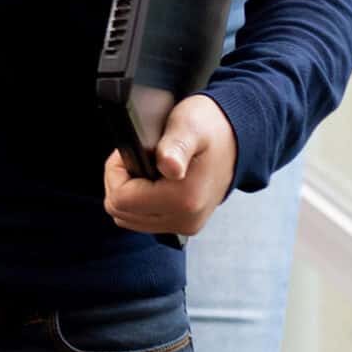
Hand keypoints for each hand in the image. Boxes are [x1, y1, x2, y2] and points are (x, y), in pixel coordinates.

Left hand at [103, 93, 238, 236]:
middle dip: (120, 182)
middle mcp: (186, 219)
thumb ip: (175, 146)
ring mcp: (186, 225)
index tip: (133, 151)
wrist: (236, 138)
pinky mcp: (184, 224)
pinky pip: (143, 220)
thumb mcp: (189, 126)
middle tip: (139, 157)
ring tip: (146, 166)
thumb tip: (169, 167)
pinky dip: (139, 200)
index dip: (115, 171)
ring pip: (129, 218)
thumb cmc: (210, 127)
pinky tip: (153, 179)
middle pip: (121, 212)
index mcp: (185, 199)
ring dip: (128, 192)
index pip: (120, 199)